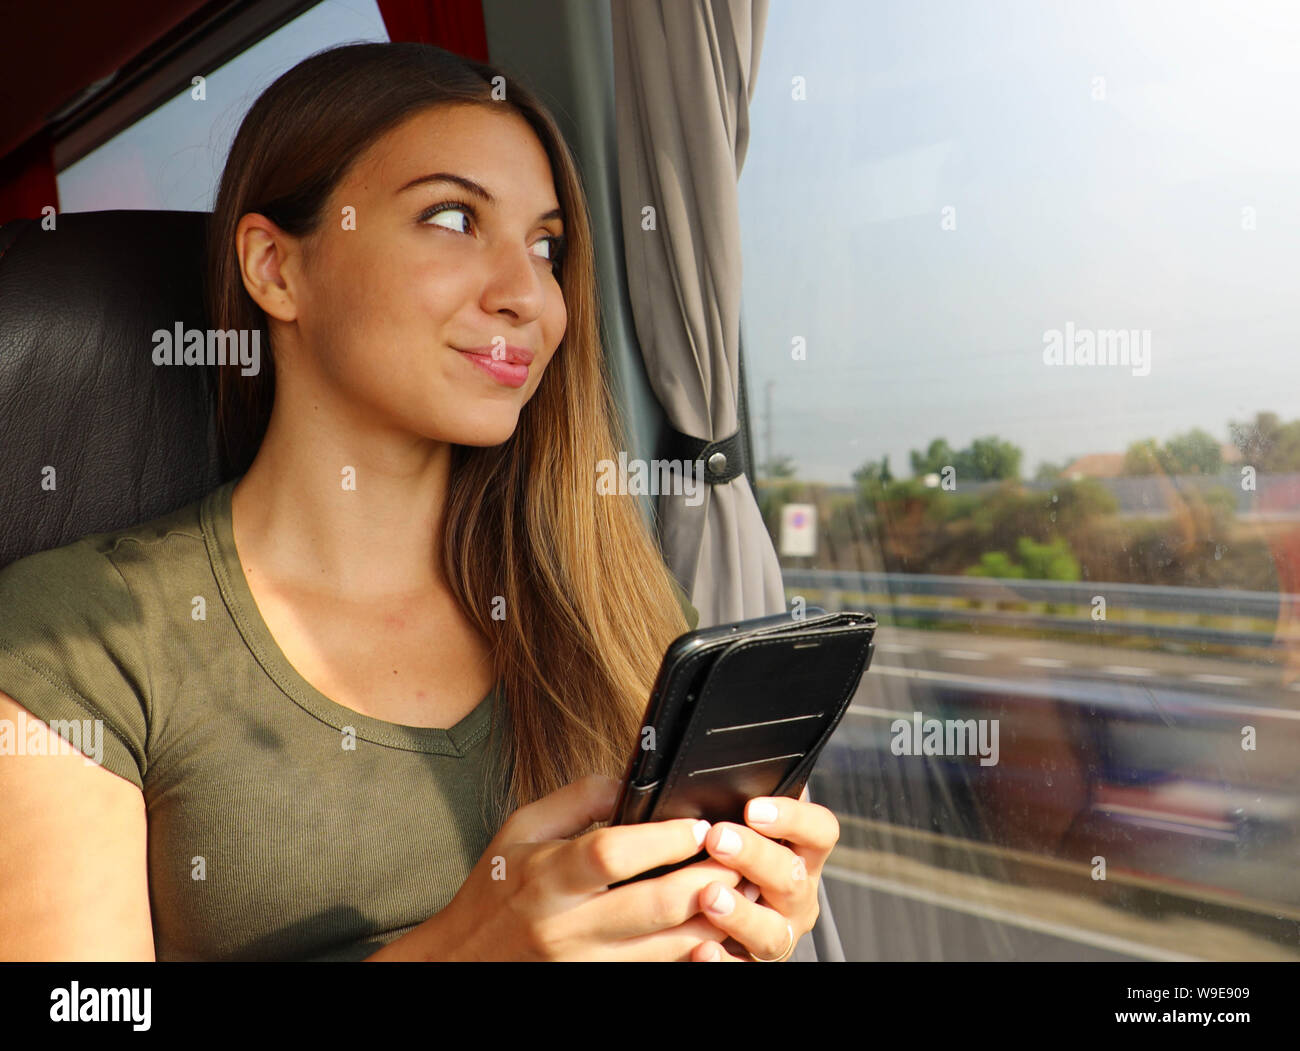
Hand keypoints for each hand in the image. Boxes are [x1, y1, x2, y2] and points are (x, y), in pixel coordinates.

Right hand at [398, 775, 743, 960]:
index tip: (698, 827)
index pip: (611, 853)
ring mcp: (584, 964)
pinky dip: (691, 954)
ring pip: (668, 948)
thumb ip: (579, 798)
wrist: (461, 962)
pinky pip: (657, 972)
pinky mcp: (598, 986)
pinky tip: (713, 933)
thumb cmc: (496, 890)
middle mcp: (566, 926)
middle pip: (653, 906)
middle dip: (708, 881)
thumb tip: (633, 779)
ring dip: (714, 920)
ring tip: (743, 892)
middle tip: (742, 859)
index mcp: (547, 876)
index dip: (663, 839)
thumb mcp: (522, 829)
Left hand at [690, 786, 838, 961]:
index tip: (755, 808)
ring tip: (709, 896)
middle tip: (718, 839)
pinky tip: (701, 949)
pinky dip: (722, 960)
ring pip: (772, 931)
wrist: (720, 917)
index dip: (793, 818)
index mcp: (801, 856)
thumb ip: (735, 805)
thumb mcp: (740, 827)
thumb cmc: (726, 858)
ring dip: (741, 913)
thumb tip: (704, 778)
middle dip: (754, 856)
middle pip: (792, 877)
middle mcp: (796, 898)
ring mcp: (777, 933)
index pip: (819, 831)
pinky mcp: (752, 964)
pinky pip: (742, 967)